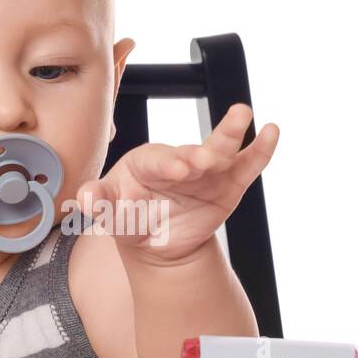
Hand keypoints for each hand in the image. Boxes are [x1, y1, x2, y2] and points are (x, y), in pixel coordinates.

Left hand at [74, 102, 278, 264]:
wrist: (157, 243)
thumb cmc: (130, 218)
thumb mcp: (111, 214)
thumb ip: (99, 204)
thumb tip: (86, 199)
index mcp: (145, 163)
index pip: (156, 160)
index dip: (167, 164)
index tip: (178, 169)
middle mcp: (179, 160)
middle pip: (191, 151)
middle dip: (199, 154)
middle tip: (205, 159)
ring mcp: (207, 170)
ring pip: (221, 149)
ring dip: (231, 133)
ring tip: (242, 114)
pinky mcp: (230, 183)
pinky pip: (247, 164)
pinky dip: (261, 149)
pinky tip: (271, 132)